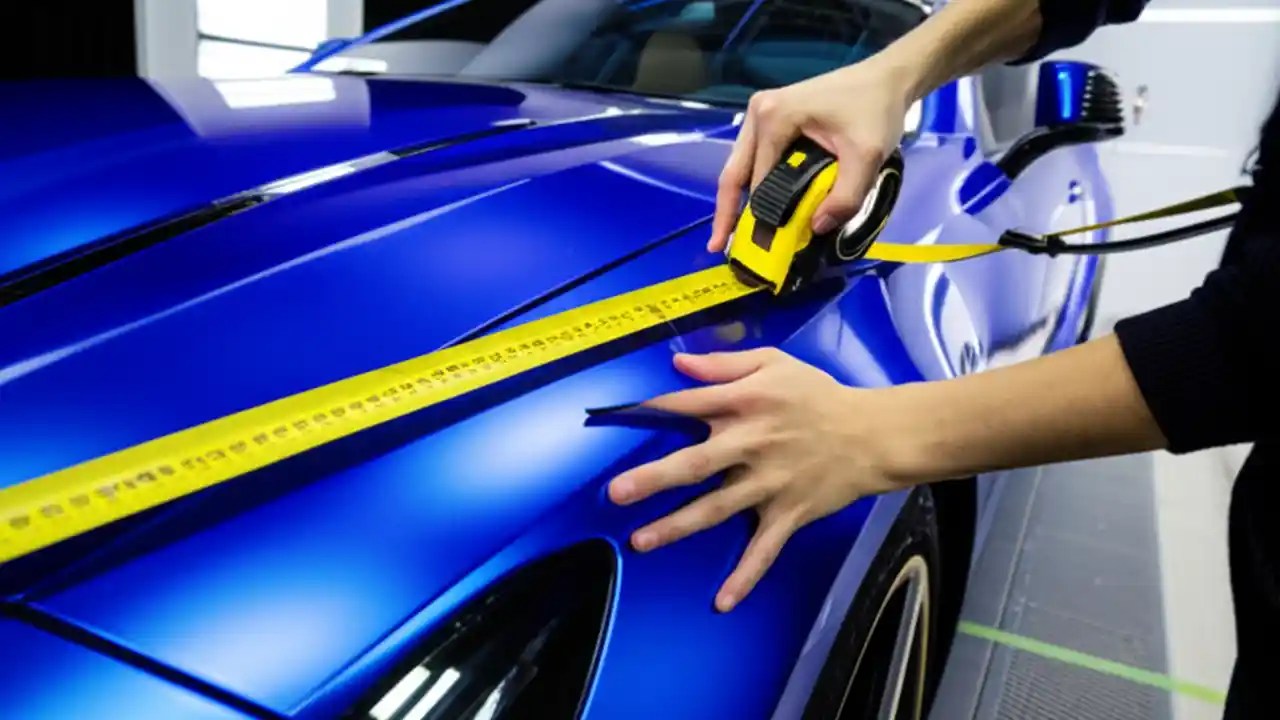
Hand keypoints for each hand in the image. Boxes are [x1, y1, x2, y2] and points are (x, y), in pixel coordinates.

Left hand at [606, 348, 910, 611]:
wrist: (874, 435)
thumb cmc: (818, 396)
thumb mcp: (774, 364)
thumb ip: (724, 364)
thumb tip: (678, 363)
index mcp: (747, 402)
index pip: (690, 405)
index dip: (653, 410)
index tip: (619, 417)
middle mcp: (753, 444)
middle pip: (696, 463)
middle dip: (654, 478)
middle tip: (617, 493)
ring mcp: (770, 483)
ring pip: (717, 508)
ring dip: (678, 526)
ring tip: (641, 541)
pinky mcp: (788, 513)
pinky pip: (764, 550)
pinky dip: (745, 576)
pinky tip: (723, 600)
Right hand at [709, 59, 915, 252]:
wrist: (886, 78)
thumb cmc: (876, 110)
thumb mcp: (868, 156)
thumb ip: (845, 196)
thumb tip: (817, 227)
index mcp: (774, 117)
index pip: (757, 177)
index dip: (755, 215)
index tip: (755, 248)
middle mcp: (758, 112)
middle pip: (734, 171)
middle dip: (726, 211)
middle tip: (719, 246)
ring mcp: (761, 112)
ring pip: (740, 165)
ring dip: (735, 199)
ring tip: (731, 233)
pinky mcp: (770, 116)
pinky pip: (753, 157)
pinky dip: (751, 184)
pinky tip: (751, 206)